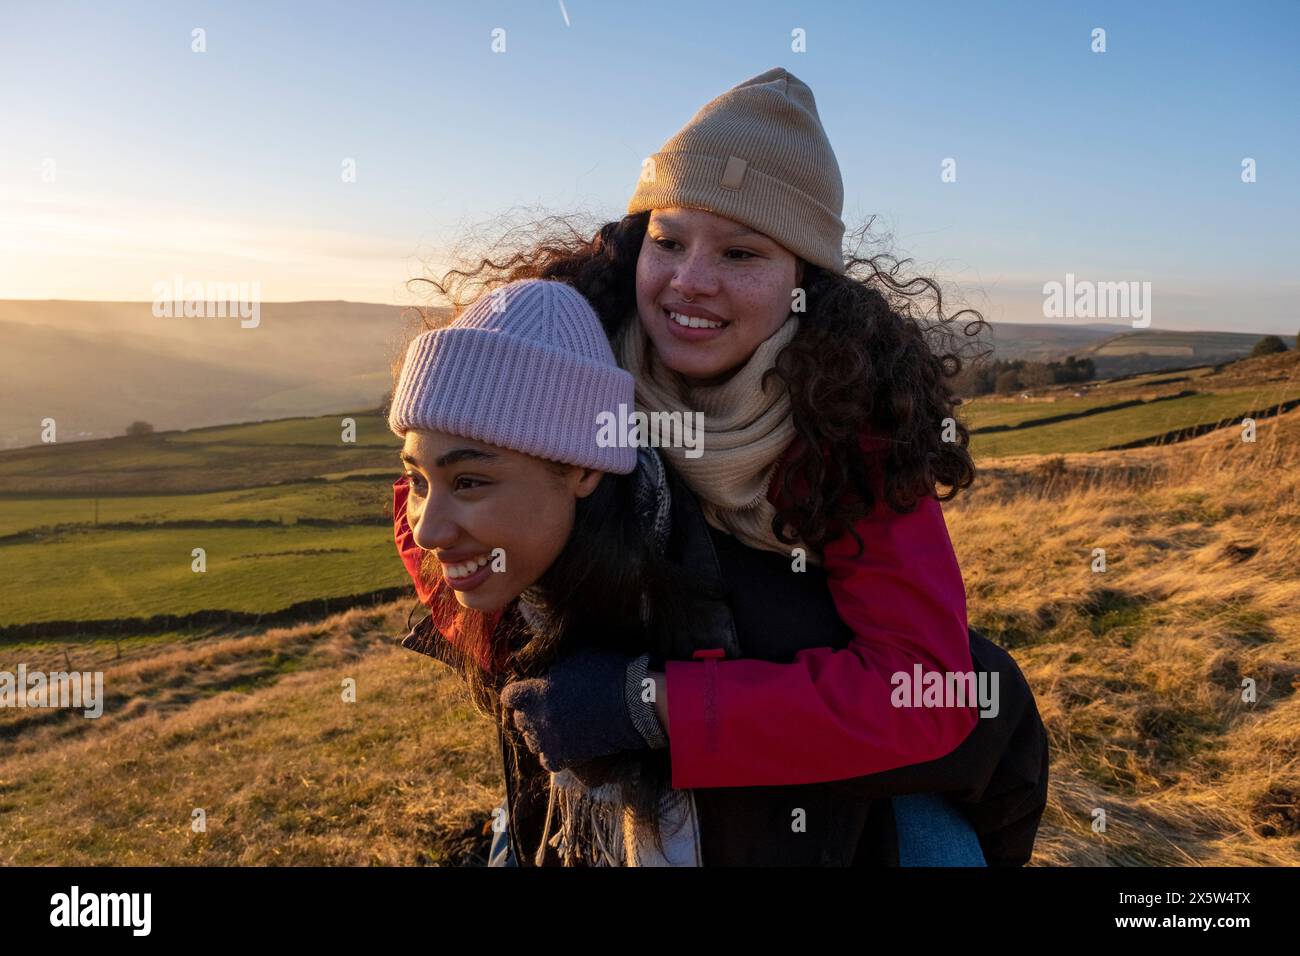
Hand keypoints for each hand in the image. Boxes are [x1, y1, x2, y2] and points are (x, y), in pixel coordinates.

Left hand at [498, 648, 646, 771]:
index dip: (518, 693)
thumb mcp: (574, 659)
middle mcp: (538, 718)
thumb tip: (543, 676)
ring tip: (557, 726)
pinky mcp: (565, 756)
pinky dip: (552, 754)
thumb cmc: (607, 673)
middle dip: (530, 713)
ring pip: (531, 741)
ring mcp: (551, 740)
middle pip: (519, 719)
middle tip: (548, 707)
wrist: (634, 702)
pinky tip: (564, 743)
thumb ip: (551, 671)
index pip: (508, 697)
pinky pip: (547, 760)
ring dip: (540, 733)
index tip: (528, 692)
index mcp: (537, 692)